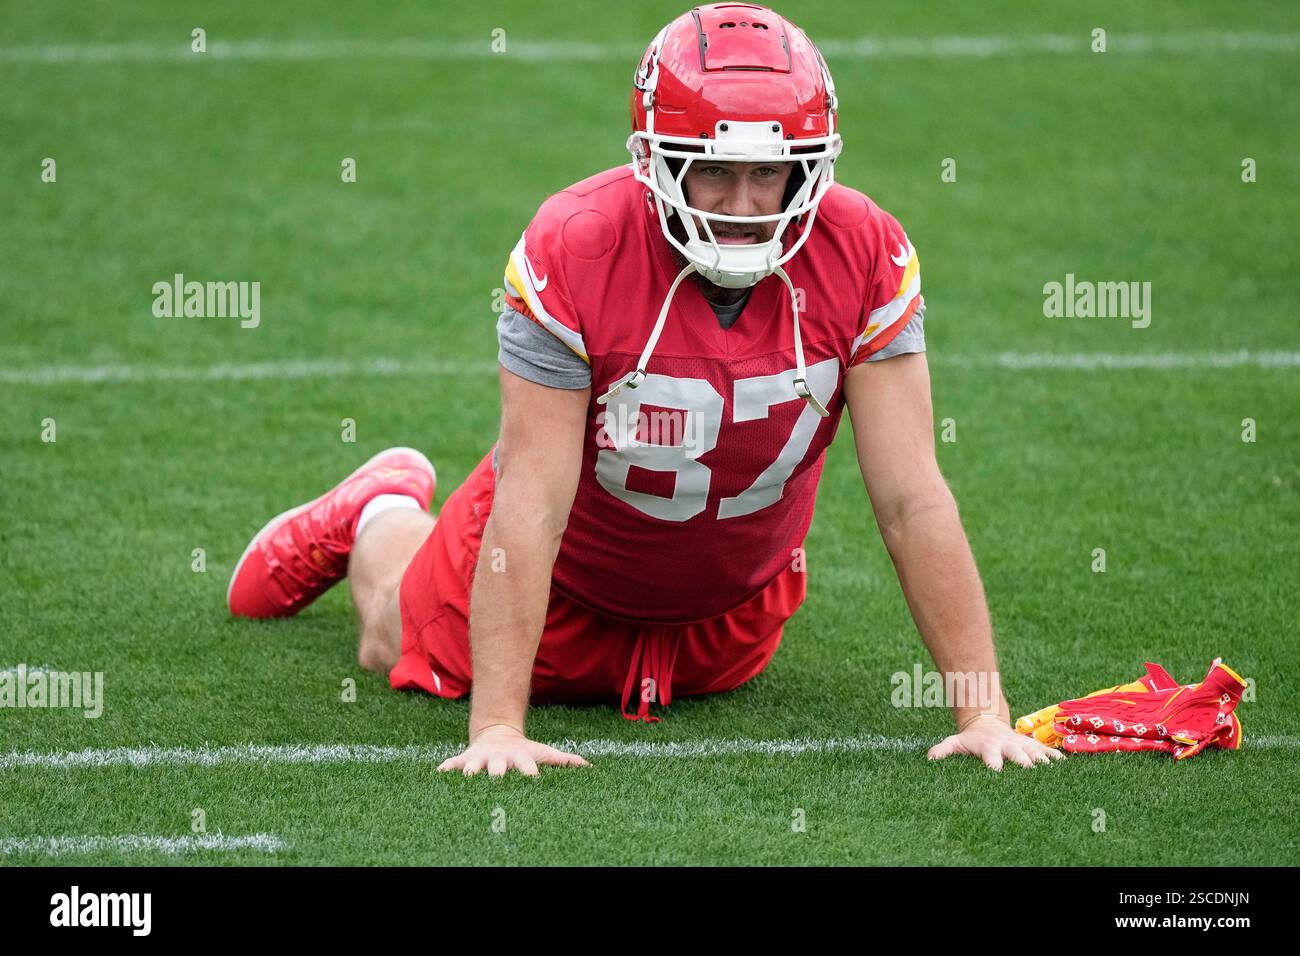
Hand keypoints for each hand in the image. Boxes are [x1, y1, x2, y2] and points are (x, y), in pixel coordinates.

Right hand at [437, 724, 590, 777]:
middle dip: (497, 774)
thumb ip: (564, 760)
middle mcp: (499, 760)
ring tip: (465, 777)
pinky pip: (452, 763)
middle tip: (496, 779)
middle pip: (498, 768)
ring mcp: (481, 759)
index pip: (526, 767)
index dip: (529, 773)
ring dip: (469, 772)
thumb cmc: (524, 752)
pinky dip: (446, 768)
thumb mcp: (543, 753)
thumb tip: (590, 766)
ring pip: (473, 766)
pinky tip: (438, 774)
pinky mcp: (465, 759)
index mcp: (519, 759)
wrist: (497, 734)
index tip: (533, 779)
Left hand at [928, 716, 1064, 770]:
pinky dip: (1058, 759)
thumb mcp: (955, 742)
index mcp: (989, 747)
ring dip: (1045, 763)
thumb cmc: (971, 739)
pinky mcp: (1035, 746)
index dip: (993, 763)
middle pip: (1018, 756)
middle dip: (1025, 764)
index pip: (991, 757)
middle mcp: (1008, 746)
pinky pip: (1049, 752)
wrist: (988, 722)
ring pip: (1037, 753)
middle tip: (1032, 773)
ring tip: (1055, 774)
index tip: (996, 771)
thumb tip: (929, 758)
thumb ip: (944, 750)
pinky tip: (1068, 769)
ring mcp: (1023, 745)